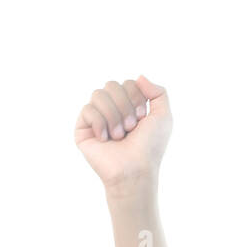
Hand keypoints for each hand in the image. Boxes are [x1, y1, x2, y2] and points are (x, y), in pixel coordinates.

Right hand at [73, 74, 171, 192]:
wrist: (135, 170)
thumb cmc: (150, 148)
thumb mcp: (163, 115)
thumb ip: (158, 91)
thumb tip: (139, 76)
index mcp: (128, 105)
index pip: (128, 82)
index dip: (136, 97)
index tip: (141, 119)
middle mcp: (111, 110)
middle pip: (111, 84)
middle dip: (124, 105)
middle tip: (130, 128)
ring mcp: (96, 119)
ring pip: (98, 94)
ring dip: (113, 115)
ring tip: (118, 136)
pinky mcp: (82, 130)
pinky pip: (87, 109)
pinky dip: (99, 123)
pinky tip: (104, 139)